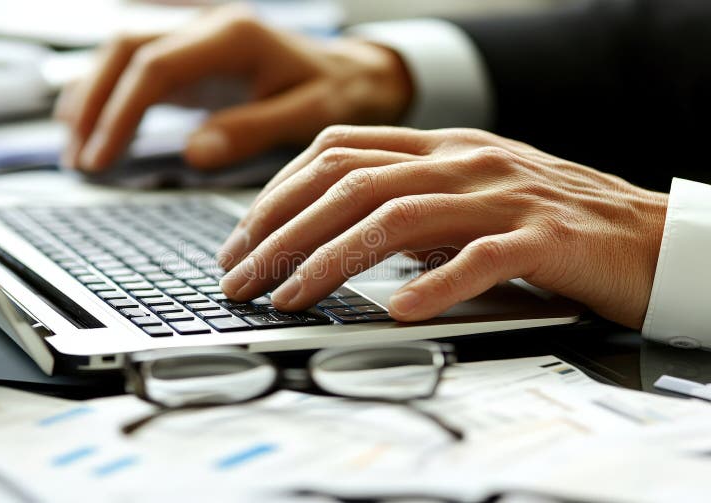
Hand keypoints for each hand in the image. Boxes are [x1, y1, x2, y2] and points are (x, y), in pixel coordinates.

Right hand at [55, 4, 411, 171]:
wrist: (354, 76)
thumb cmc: (338, 93)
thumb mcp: (309, 114)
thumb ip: (252, 129)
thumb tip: (193, 152)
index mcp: (233, 37)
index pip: (154, 67)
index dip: (119, 112)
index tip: (101, 157)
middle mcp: (209, 29)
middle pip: (127, 50)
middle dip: (93, 103)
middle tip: (80, 159)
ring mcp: (199, 41)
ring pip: (124, 53)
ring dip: (93, 96)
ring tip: (77, 149)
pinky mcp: (196, 60)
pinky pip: (138, 67)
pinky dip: (111, 94)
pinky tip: (94, 125)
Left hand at [217, 126, 667, 329]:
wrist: (644, 234)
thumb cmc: (549, 220)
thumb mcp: (468, 197)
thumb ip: (410, 204)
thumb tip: (339, 235)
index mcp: (442, 146)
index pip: (338, 152)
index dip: (279, 194)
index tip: (243, 239)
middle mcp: (465, 160)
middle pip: (350, 184)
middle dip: (282, 232)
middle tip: (242, 278)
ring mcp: (504, 195)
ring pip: (398, 217)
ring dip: (331, 261)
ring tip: (289, 300)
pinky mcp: (545, 237)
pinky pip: (482, 258)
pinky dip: (434, 283)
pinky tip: (397, 311)